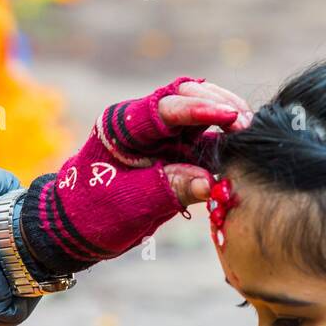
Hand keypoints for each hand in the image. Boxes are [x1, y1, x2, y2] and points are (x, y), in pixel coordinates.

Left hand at [25, 77, 250, 270]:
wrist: (75, 229)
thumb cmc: (94, 214)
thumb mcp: (132, 204)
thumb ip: (172, 189)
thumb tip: (212, 183)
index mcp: (121, 126)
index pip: (165, 108)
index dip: (200, 109)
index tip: (231, 116)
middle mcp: (141, 121)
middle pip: (185, 97)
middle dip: (218, 106)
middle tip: (246, 124)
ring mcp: (158, 134)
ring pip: (197, 113)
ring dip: (224, 118)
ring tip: (249, 132)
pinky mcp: (172, 150)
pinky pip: (201, 138)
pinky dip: (221, 141)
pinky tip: (241, 146)